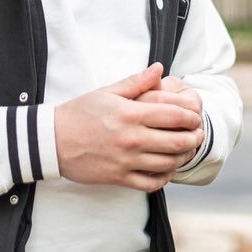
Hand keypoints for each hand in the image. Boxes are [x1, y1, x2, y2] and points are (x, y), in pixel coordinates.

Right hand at [54, 63, 204, 191]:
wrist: (53, 141)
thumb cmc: (80, 113)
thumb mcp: (107, 92)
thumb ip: (136, 82)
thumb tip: (159, 68)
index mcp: (130, 114)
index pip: (174, 116)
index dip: (191, 117)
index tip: (196, 116)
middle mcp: (132, 139)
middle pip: (177, 141)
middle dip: (194, 138)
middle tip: (198, 134)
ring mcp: (127, 161)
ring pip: (168, 164)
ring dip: (183, 157)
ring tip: (187, 150)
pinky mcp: (119, 178)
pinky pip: (151, 183)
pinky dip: (165, 177)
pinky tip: (167, 168)